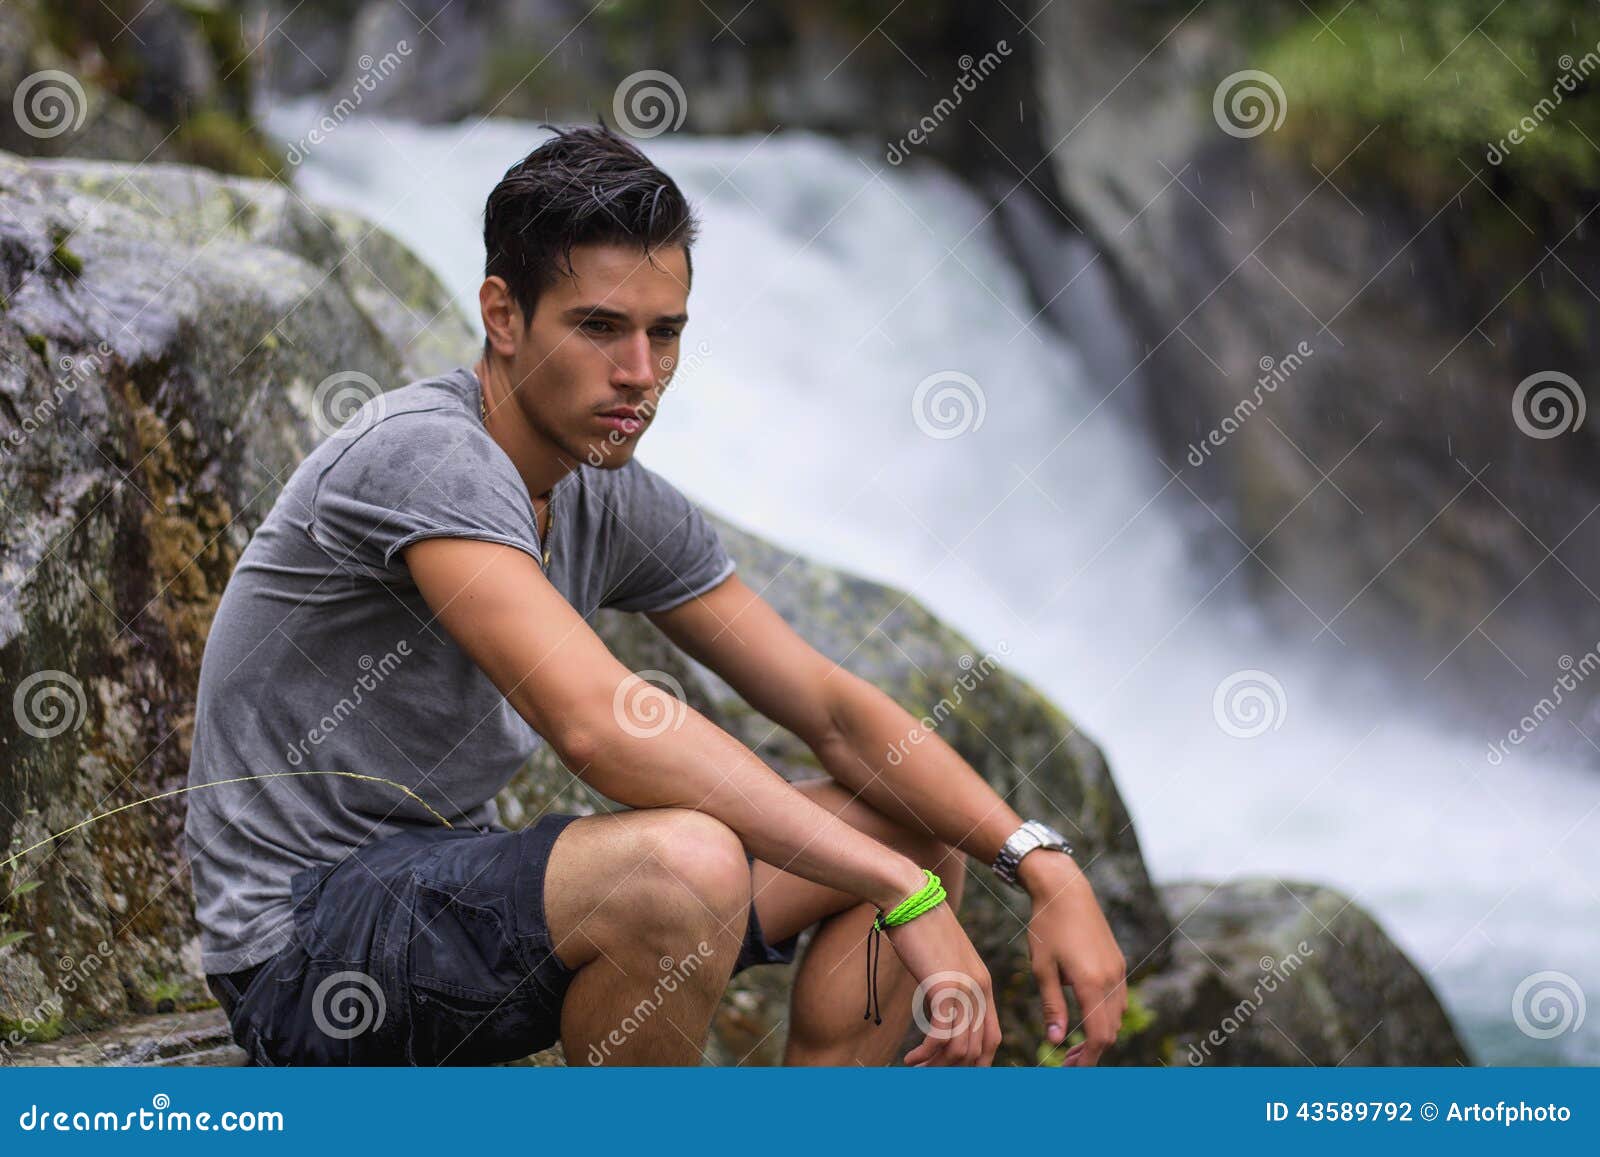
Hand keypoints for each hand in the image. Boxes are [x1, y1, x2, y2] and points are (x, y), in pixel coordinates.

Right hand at [882, 903, 1002, 1065]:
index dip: (977, 1062)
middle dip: (955, 1071)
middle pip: (979, 1049)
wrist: (909, 896)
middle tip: (929, 1075)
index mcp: (983, 984)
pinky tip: (911, 1057)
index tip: (953, 1072)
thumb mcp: (942, 961)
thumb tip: (938, 1012)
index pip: (992, 1037)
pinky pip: (941, 1036)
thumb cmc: (919, 926)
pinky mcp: (943, 986)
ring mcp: (963, 988)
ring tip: (916, 1068)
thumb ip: (948, 987)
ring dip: (937, 1066)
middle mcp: (979, 989)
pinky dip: (926, 1054)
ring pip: (961, 1048)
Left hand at [1020, 851, 1126, 1065]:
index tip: (1070, 1070)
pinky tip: (1085, 1016)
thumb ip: (1052, 1006)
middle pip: (1110, 1031)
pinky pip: (1117, 998)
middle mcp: (1111, 978)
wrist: (1065, 888)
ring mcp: (1118, 969)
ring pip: (1116, 1016)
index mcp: (1091, 983)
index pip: (1097, 1036)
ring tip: (1074, 1044)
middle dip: (1092, 1052)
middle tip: (1067, 1063)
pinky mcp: (1118, 961)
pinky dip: (1105, 1015)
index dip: (1086, 1059)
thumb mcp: (1042, 968)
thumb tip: (1056, 1041)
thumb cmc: (1046, 926)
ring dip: (1100, 1034)